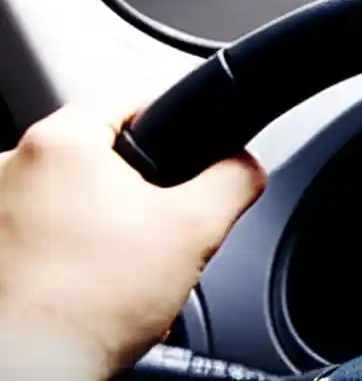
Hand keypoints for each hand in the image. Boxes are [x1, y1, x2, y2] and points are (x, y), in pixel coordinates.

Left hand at [0, 103, 265, 378]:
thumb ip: (234, 179)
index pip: (129, 100)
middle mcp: (7, 167)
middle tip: (157, 230)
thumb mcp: (197, 228)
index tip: (188, 151)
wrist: (28, 370)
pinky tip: (89, 289)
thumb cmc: (89, 305)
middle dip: (134, 192)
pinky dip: (65, 256)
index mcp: (58, 143)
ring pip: (66, 200)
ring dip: (99, 226)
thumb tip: (245, 166)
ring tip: (121, 270)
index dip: (173, 122)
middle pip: (97, 157)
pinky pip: (37, 236)